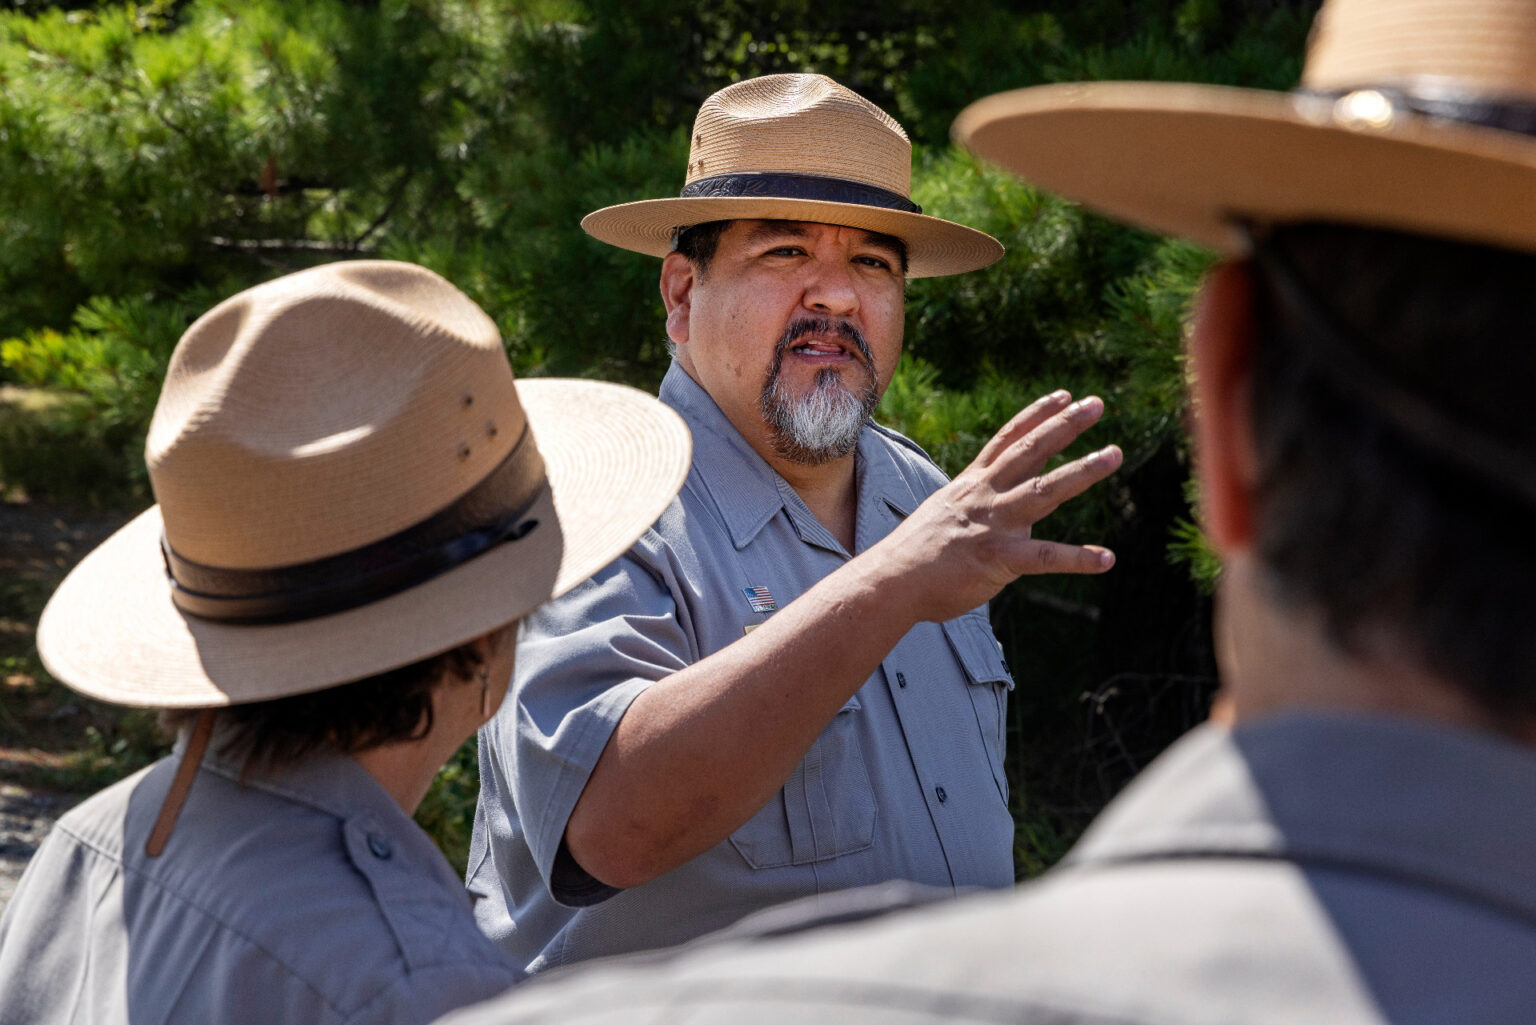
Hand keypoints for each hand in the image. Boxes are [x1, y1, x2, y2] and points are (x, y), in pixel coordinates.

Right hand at [866, 389, 1121, 623]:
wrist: (890, 581)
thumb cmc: (916, 553)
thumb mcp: (947, 514)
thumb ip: (981, 507)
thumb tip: (1011, 511)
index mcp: (972, 484)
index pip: (1008, 440)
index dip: (1037, 415)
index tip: (1064, 396)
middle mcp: (984, 496)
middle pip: (1030, 452)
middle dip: (1065, 426)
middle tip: (1097, 404)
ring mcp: (992, 525)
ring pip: (1044, 491)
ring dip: (1082, 471)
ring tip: (1113, 454)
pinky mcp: (997, 559)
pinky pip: (1045, 557)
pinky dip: (1077, 558)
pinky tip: (1107, 558)